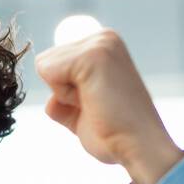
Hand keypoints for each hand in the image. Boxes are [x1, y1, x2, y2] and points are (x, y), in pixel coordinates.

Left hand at [35, 29, 183, 183]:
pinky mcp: (92, 54)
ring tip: (94, 103)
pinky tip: (91, 101)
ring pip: (45, 67)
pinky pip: (47, 72)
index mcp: (103, 46)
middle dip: (61, 92)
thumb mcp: (82, 111)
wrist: (138, 146)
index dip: (63, 92)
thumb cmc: (113, 134)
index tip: (94, 102)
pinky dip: (63, 95)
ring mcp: (99, 43)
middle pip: (45, 62)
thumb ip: (64, 101)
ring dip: (63, 94)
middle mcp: (103, 37)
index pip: (51, 63)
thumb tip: (50, 102)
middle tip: (94, 104)